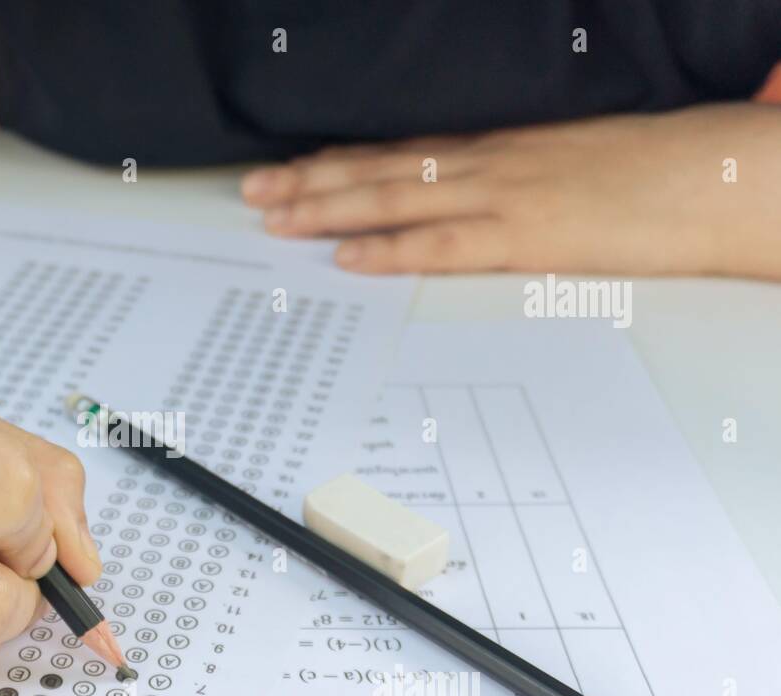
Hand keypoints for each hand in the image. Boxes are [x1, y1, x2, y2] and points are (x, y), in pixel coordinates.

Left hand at [241, 103, 780, 278]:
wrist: (730, 174)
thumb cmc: (664, 174)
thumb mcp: (580, 167)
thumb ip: (525, 182)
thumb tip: (484, 202)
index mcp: (506, 150)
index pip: (408, 154)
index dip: (345, 162)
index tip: (297, 167)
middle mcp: (495, 164)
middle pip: (386, 170)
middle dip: (313, 181)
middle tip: (254, 191)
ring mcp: (510, 196)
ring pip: (400, 199)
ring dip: (330, 209)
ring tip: (273, 216)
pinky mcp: (534, 236)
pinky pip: (448, 245)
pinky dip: (393, 249)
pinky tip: (348, 256)